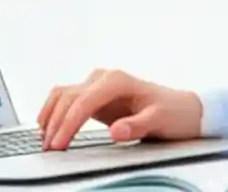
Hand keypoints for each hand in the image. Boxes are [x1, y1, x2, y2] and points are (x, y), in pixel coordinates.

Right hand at [37, 68, 204, 150]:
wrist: (183, 108)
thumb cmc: (174, 112)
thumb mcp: (160, 120)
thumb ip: (137, 126)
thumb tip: (115, 131)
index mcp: (117, 81)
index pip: (83, 102)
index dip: (68, 124)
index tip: (59, 144)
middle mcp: (104, 78)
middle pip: (68, 97)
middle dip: (55, 123)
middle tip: (49, 148)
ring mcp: (97, 85)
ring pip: (62, 95)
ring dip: (50, 115)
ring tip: (44, 140)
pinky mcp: (95, 96)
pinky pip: (67, 100)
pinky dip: (55, 112)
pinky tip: (49, 128)